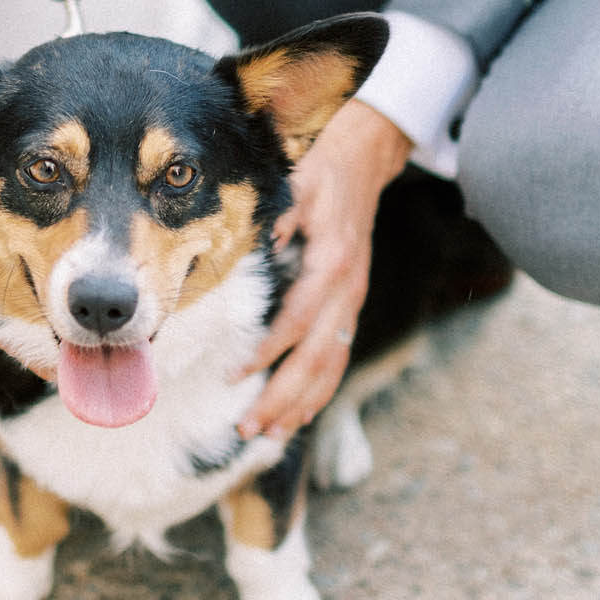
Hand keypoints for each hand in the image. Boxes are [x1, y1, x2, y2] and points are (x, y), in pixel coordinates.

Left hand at [236, 101, 412, 439]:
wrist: (364, 165)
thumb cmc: (321, 174)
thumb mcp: (296, 184)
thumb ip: (279, 216)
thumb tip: (258, 242)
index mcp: (332, 264)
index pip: (300, 320)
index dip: (270, 351)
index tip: (235, 374)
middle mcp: (348, 291)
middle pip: (318, 358)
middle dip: (282, 397)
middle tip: (246, 426)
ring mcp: (353, 303)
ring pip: (332, 368)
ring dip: (299, 406)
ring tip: (266, 435)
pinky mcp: (350, 308)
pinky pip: (337, 360)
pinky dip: (318, 393)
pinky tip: (297, 418)